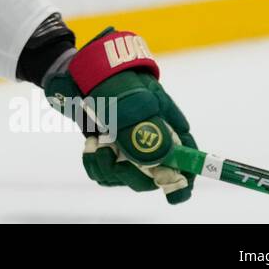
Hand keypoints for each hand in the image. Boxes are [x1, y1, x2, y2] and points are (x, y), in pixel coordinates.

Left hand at [44, 27, 196, 203]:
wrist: (82, 74)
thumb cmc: (115, 79)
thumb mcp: (136, 98)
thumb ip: (147, 127)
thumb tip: (157, 158)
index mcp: (168, 128)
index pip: (187, 161)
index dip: (184, 181)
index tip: (176, 194)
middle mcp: (150, 144)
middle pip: (153, 179)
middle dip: (133, 176)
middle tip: (115, 159)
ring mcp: (128, 150)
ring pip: (125, 179)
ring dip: (108, 169)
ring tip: (97, 147)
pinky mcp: (108, 153)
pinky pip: (103, 174)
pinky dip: (95, 165)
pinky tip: (90, 149)